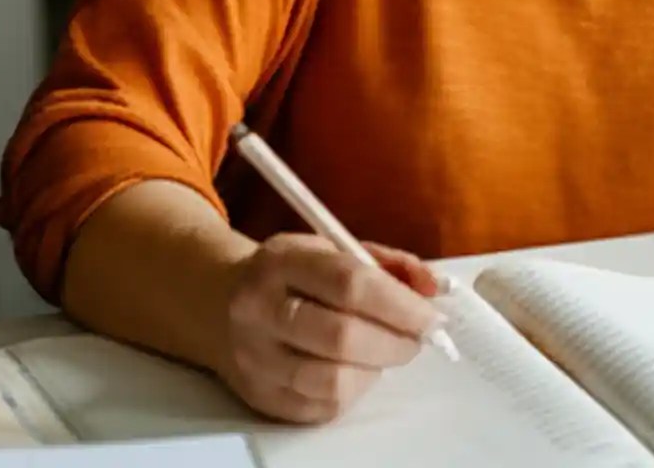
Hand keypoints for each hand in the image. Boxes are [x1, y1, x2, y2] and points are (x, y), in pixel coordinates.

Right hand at [218, 234, 445, 422]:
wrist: (219, 303)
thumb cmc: (293, 275)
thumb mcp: (333, 248)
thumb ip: (388, 264)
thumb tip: (434, 288)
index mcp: (281, 262)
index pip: (350, 284)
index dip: (400, 304)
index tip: (431, 315)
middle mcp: (259, 310)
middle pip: (342, 337)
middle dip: (396, 342)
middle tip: (417, 339)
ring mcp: (254, 358)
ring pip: (333, 380)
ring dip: (377, 368)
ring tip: (385, 352)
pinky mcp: (260, 396)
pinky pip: (322, 405)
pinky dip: (354, 388)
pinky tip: (355, 368)